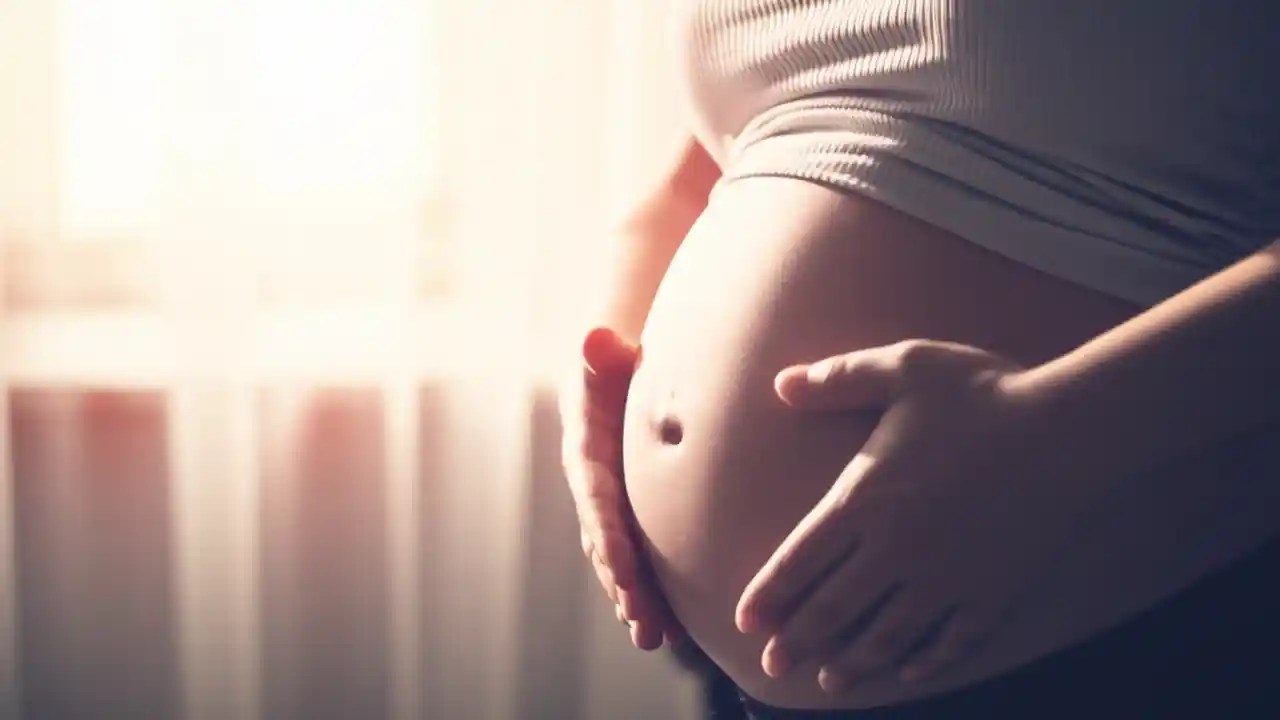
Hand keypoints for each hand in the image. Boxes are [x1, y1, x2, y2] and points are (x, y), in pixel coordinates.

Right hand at [559, 327, 683, 649]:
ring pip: (620, 563)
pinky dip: (650, 595)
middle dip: (623, 586)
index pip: (596, 500)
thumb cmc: (613, 364)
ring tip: (654, 638)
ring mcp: (611, 508)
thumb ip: (599, 352)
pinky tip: (672, 630)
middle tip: (643, 624)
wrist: (613, 377)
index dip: (608, 535)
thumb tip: (596, 338)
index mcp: (586, 454)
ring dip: (635, 601)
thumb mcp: (606, 356)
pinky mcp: (631, 519)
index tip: (623, 569)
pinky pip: (638, 561)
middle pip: (606, 544)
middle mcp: (593, 490)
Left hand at [735, 340, 1092, 691]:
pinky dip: (926, 662)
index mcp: (865, 500)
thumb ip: (838, 378)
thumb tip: (781, 383)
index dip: (768, 595)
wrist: (1070, 432)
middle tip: (774, 666)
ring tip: (830, 682)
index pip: (799, 560)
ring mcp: (946, 579)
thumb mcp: (902, 367)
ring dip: (853, 662)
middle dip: (797, 641)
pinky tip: (910, 674)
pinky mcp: (993, 593)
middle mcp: (897, 550)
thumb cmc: (983, 394)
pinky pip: (952, 641)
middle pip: (834, 609)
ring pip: (887, 635)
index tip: (745, 623)